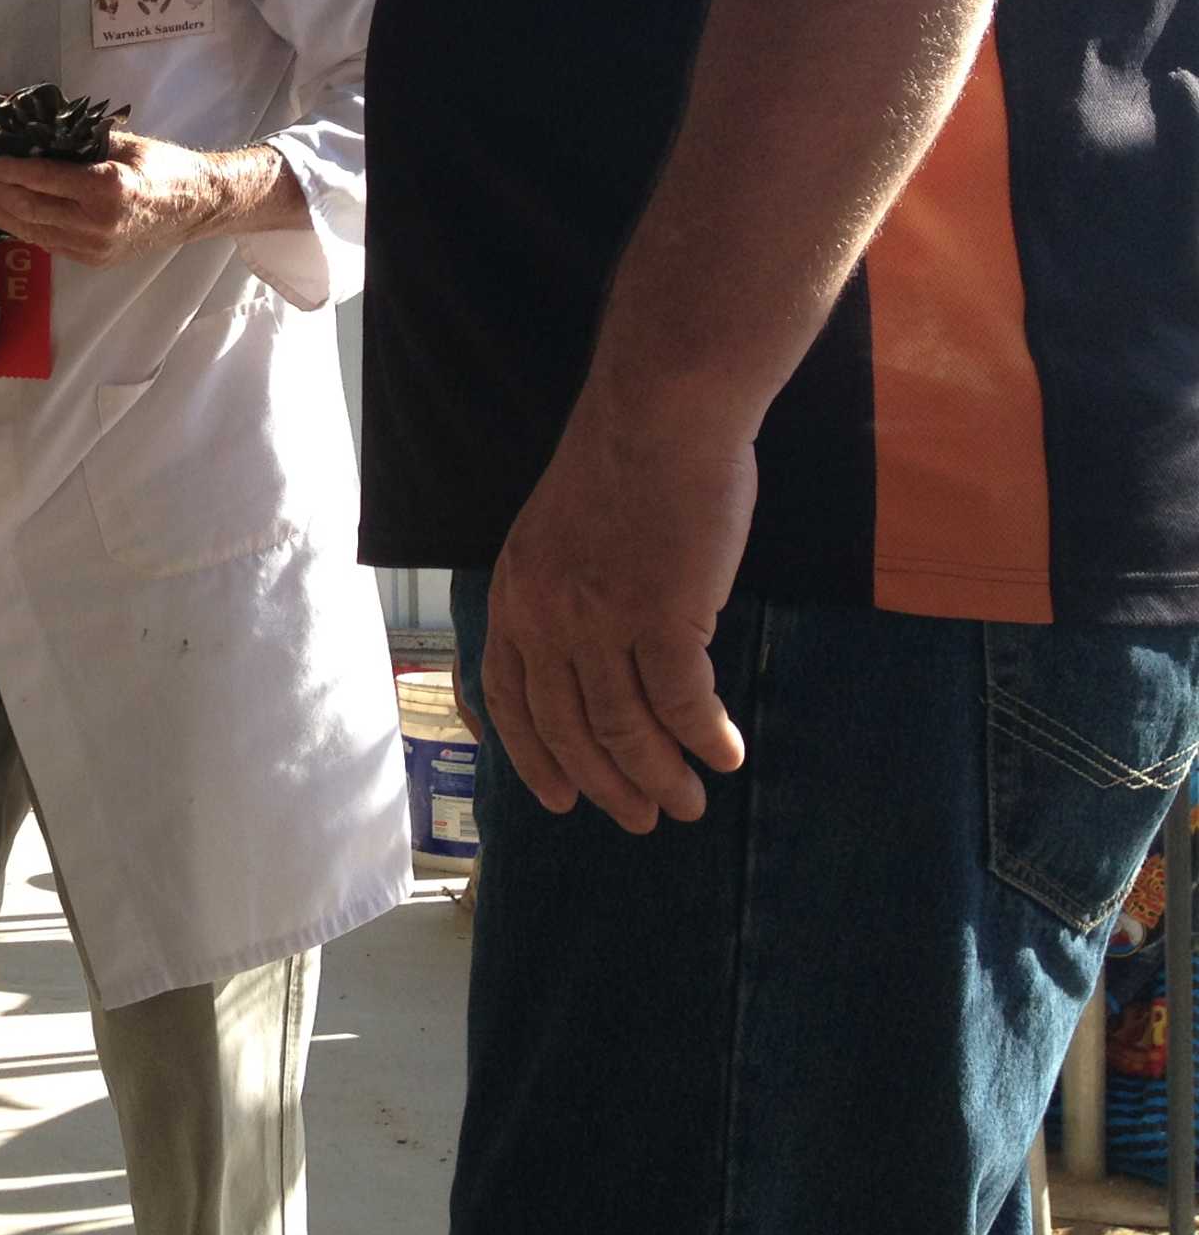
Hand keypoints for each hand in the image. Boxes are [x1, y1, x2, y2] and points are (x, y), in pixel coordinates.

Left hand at [0, 132, 262, 266]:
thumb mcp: (123, 143)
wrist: (198, 208)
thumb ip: (79, 139)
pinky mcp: (94, 260)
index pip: (45, 181)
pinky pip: (50, 244)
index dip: (13, 172)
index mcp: (108, 189)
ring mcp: (95, 247)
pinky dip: (24, 230)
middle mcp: (98, 224)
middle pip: (33, 211)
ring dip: (2, 218)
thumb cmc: (164, 166)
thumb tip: (35, 125)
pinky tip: (6, 219)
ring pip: (35, 233)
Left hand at [483, 390, 755, 832]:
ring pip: (623, 727)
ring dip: (658, 775)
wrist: (660, 415)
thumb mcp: (556, 534)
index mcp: (514, 594)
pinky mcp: (663, 615)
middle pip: (567, 727)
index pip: (509, 699)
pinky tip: (725, 756)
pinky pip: (682, 702)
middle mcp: (546, 615)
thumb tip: (587, 659)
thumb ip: (561, 595)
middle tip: (640, 818)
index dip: (533, 757)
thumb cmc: (622, 466)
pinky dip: (703, 738)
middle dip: (604, 783)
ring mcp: (601, 619)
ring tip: (687, 803)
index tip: (560, 799)